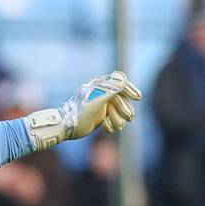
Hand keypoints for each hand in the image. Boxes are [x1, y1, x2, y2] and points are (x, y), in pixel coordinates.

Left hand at [24, 71, 141, 150]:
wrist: (66, 126)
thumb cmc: (80, 112)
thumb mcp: (97, 99)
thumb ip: (111, 88)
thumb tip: (123, 78)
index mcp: (100, 86)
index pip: (121, 83)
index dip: (130, 90)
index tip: (138, 98)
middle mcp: (102, 94)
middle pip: (122, 100)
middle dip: (124, 109)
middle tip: (130, 118)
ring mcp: (102, 106)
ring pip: (120, 112)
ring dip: (117, 120)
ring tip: (109, 124)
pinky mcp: (101, 117)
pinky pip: (115, 121)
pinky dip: (112, 125)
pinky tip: (105, 127)